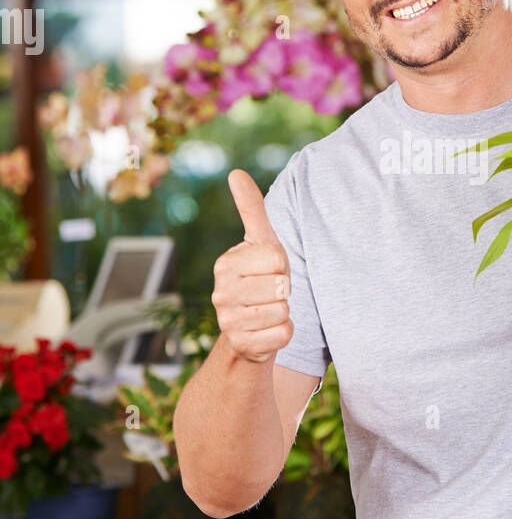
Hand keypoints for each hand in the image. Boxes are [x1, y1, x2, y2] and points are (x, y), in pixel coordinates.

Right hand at [211, 169, 292, 363]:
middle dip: (284, 290)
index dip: (282, 264)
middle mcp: (220, 293)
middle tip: (270, 293)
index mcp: (225, 264)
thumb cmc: (261, 279)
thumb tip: (236, 173)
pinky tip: (268, 330)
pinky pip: (285, 334)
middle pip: (280, 285)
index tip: (269, 270)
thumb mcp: (260, 243)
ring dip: (284, 311)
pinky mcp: (243, 345)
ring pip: (283, 310)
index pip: (276, 257)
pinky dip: (285, 332)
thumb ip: (251, 209)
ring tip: (269, 310)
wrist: (251, 328)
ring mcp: (228, 321)